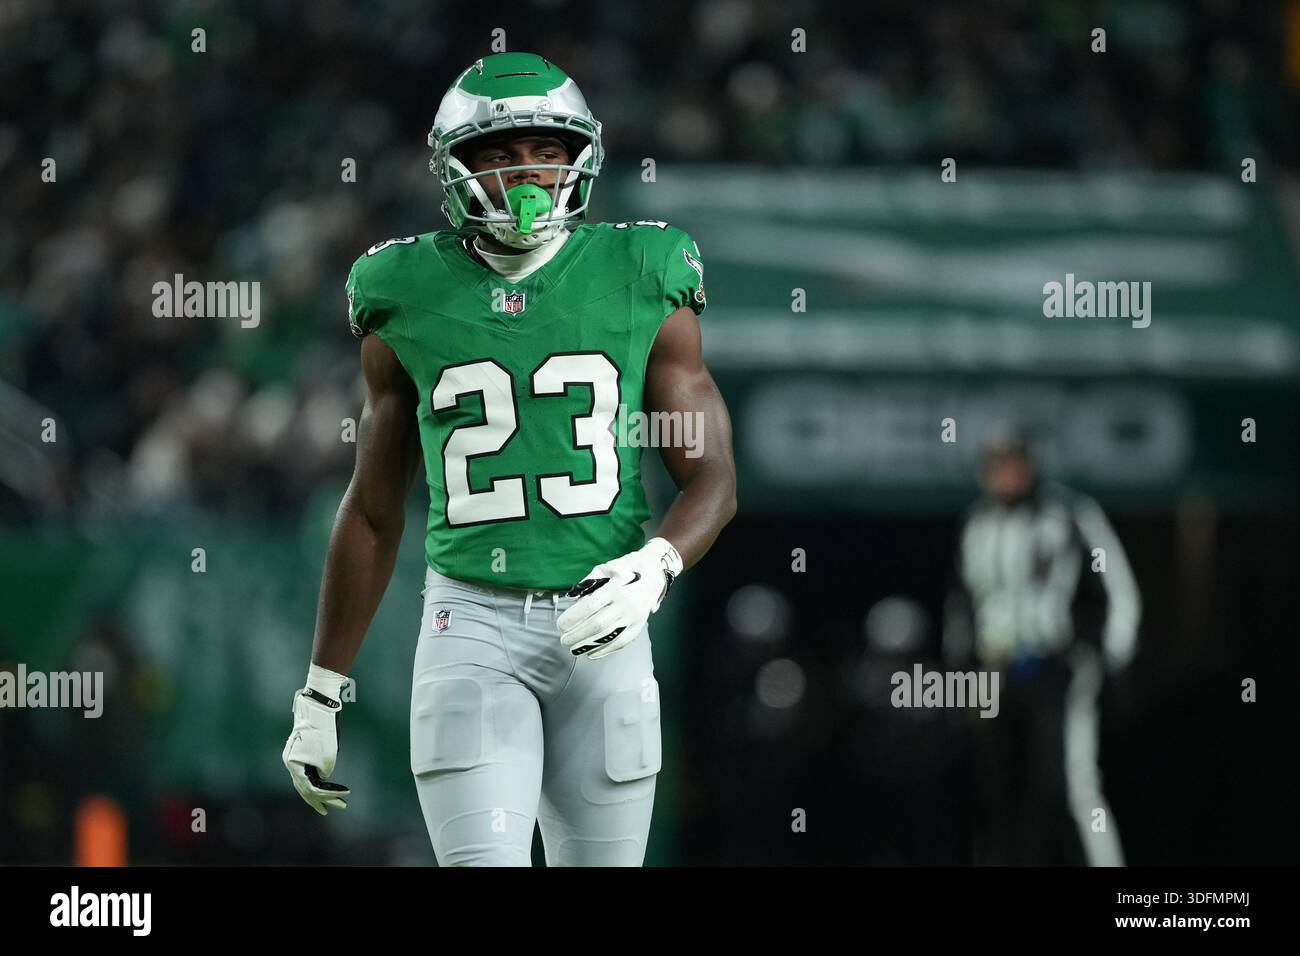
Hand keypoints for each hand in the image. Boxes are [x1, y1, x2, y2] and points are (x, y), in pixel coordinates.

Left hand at [282, 681, 350, 814]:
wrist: (319, 705)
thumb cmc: (323, 721)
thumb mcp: (322, 745)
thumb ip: (320, 763)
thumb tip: (323, 776)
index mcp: (293, 757)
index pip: (303, 782)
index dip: (318, 794)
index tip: (332, 800)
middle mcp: (290, 761)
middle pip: (305, 790)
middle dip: (322, 801)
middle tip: (337, 808)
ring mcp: (293, 761)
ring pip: (309, 789)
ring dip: (328, 798)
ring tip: (341, 803)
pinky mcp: (299, 761)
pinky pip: (313, 784)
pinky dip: (328, 790)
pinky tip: (341, 792)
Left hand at [558, 537, 681, 658]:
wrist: (655, 573)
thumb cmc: (626, 568)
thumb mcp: (605, 568)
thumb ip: (588, 583)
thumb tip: (572, 601)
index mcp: (615, 587)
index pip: (590, 606)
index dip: (573, 617)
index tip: (560, 624)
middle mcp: (625, 604)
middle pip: (597, 625)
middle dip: (577, 635)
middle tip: (563, 639)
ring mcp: (634, 617)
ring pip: (608, 636)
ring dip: (588, 645)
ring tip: (573, 649)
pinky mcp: (639, 626)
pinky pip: (621, 642)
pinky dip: (605, 650)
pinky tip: (591, 653)